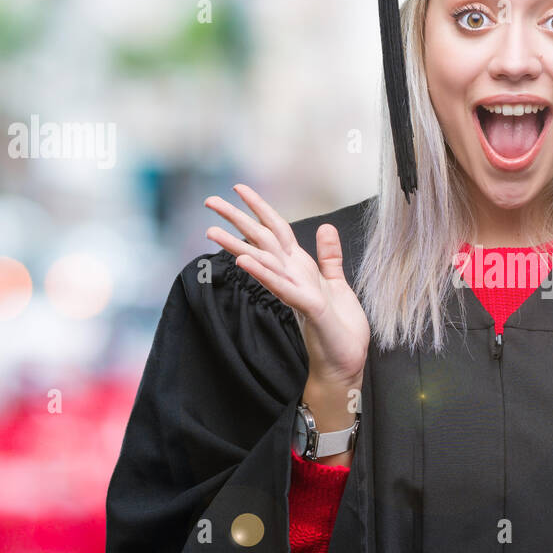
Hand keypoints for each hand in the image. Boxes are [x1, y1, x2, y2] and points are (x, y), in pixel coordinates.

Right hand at [204, 183, 369, 386]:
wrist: (344, 364)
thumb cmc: (340, 329)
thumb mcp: (338, 285)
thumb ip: (329, 257)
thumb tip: (325, 227)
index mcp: (300, 268)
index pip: (276, 231)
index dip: (260, 208)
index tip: (238, 188)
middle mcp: (292, 277)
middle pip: (262, 240)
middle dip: (237, 220)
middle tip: (208, 201)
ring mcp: (296, 291)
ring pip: (263, 262)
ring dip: (237, 245)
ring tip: (211, 230)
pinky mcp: (306, 307)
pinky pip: (282, 286)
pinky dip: (264, 273)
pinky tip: (244, 261)